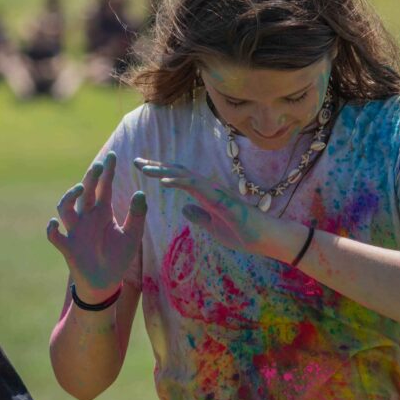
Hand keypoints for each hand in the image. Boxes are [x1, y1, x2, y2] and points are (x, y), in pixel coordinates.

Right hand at [47, 151, 146, 301]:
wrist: (106, 282)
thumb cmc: (118, 257)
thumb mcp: (133, 236)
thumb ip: (137, 215)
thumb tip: (141, 192)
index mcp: (103, 213)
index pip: (104, 187)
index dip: (107, 172)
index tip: (112, 156)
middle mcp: (87, 218)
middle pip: (85, 192)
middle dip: (90, 178)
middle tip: (98, 166)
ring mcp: (75, 231)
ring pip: (65, 207)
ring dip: (69, 196)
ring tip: (81, 189)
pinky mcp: (68, 247)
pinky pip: (55, 236)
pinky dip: (52, 229)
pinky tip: (55, 222)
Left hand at [134, 159, 271, 254]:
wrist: (264, 239)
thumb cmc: (243, 233)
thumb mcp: (213, 227)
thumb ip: (199, 217)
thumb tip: (185, 209)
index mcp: (205, 194)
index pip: (179, 178)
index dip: (161, 172)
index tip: (142, 169)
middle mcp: (209, 187)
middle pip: (178, 171)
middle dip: (156, 165)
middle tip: (135, 160)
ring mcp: (215, 191)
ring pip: (184, 175)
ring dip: (163, 170)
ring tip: (143, 168)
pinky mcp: (220, 198)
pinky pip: (196, 187)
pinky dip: (178, 181)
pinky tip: (163, 181)